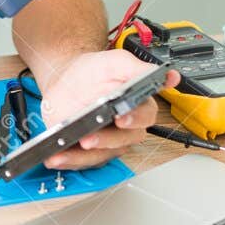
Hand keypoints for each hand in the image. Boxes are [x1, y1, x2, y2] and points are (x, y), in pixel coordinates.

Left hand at [34, 50, 177, 170]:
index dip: (134, 118)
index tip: (121, 117)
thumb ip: (139, 69)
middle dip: (105, 140)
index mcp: (138, 106)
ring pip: (102, 154)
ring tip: (66, 149)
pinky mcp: (87, 151)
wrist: (67, 79)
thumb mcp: (116, 63)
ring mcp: (107, 142)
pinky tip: (54, 157)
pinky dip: (67, 160)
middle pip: (123, 140)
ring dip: (84, 155)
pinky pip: (81, 161)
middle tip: (89, 137)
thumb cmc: (95, 73)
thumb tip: (169, 77)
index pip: (144, 116)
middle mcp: (126, 128)